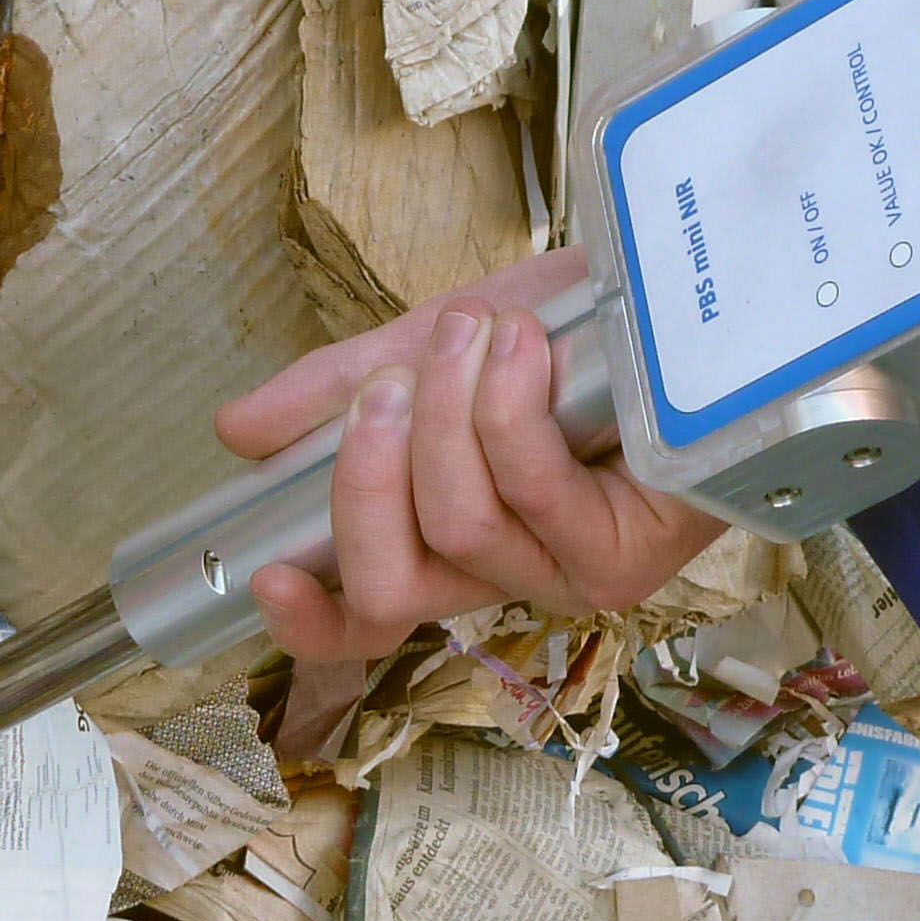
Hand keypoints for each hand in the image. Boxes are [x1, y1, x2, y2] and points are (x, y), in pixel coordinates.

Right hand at [212, 247, 728, 664]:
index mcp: (452, 542)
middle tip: (390, 385)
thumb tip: (235, 431)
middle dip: (367, 476)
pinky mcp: (633, 548)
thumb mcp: (434, 348)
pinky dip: (510, 411)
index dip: (307, 621)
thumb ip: (339, 389)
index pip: (368, 620)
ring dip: (451, 417)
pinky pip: (534, 494)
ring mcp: (574, 573)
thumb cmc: (573, 333)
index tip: (263, 574)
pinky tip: (522, 350)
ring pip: (460, 529)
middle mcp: (511, 576)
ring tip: (481, 334)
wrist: (684, 299)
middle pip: (392, 585)